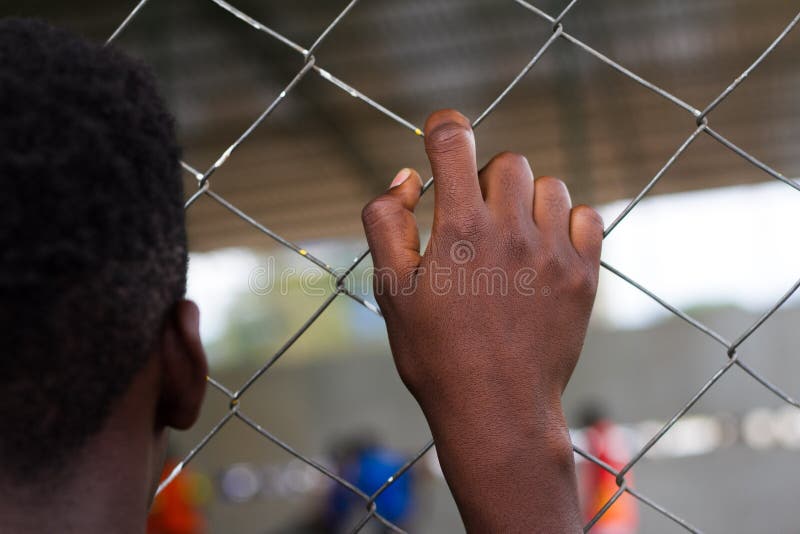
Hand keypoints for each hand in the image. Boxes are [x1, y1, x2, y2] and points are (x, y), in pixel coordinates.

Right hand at [361, 109, 602, 532]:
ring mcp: (554, 253)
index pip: (454, 142)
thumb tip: (407, 176)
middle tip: (472, 219)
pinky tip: (543, 251)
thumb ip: (386, 222)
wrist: (497, 410)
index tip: (441, 133)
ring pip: (548, 185)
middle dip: (484, 178)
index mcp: (459, 230)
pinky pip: (586, 216)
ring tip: (509, 238)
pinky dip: (564, 222)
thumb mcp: (391, 290)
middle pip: (506, 161)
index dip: (443, 126)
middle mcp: (511, 232)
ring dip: (524, 200)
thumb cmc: (435, 353)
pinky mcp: (584, 275)